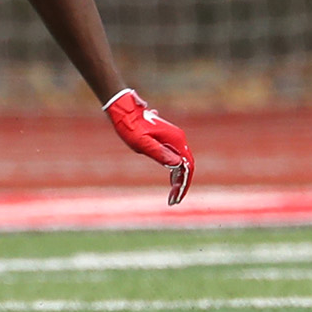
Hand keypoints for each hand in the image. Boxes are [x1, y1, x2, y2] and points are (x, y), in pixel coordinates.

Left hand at [104, 88, 192, 204]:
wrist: (124, 109)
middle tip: (173, 201)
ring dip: (179, 179)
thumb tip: (178, 165)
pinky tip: (172, 180)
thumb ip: (159, 153)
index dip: (183, 184)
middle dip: (182, 185)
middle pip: (186, 166)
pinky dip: (175, 170)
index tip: (176, 198)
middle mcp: (179, 139)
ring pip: (182, 162)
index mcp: (176, 140)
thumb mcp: (142, 143)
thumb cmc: (130, 126)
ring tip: (172, 196)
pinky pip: (176, 157)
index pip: (187, 167)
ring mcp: (174, 138)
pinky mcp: (168, 138)